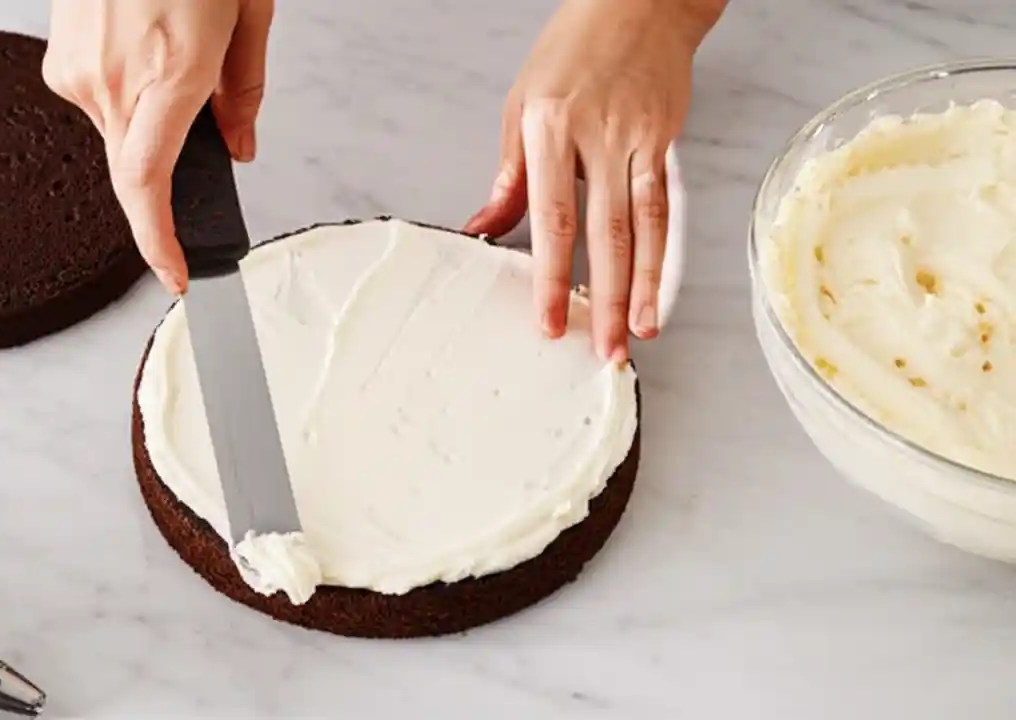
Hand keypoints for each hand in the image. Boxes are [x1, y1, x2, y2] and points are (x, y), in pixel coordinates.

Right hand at [43, 0, 273, 293]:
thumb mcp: (248, 11)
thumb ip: (243, 92)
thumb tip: (237, 148)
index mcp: (165, 73)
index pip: (147, 185)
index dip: (157, 242)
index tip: (174, 275)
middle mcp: (109, 79)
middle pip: (138, 164)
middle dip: (174, 161)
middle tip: (204, 112)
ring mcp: (76, 65)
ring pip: (119, 129)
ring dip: (154, 114)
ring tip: (181, 48)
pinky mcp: (59, 50)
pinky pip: (99, 95)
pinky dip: (131, 87)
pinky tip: (150, 39)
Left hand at [464, 0, 722, 361]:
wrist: (637, 3)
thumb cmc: (571, 50)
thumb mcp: (520, 105)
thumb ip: (509, 175)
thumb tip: (484, 227)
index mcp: (552, 129)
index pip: (553, 219)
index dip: (553, 278)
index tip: (549, 322)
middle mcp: (600, 137)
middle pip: (606, 234)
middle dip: (607, 299)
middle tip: (605, 350)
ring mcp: (640, 140)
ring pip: (645, 227)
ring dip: (645, 287)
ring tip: (641, 334)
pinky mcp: (667, 141)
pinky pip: (666, 207)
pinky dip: (663, 252)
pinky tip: (661, 287)